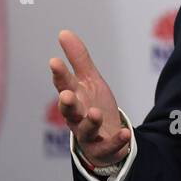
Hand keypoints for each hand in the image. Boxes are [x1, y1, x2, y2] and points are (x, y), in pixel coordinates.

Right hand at [50, 28, 130, 167]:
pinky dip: (116, 140)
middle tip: (66, 95)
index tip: (54, 61)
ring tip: (96, 113)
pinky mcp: (102, 148)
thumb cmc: (94, 106)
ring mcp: (89, 134)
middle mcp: (77, 117)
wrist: (106, 139)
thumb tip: (63, 32)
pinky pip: (108, 146)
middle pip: (69, 110)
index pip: (64, 84)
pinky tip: (125, 132)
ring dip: (90, 121)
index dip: (59, 74)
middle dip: (67, 103)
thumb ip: (78, 59)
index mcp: (74, 97)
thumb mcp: (90, 81)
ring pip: (85, 130)